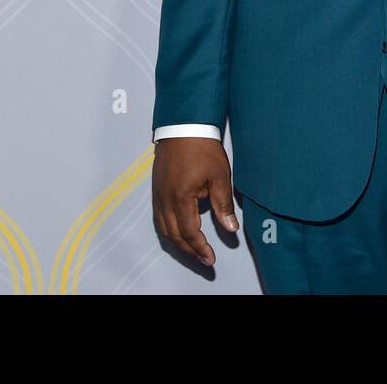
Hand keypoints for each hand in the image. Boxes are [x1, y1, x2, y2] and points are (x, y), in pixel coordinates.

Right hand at [152, 137, 237, 265]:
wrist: (183, 127)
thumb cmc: (203, 148)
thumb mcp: (220, 176)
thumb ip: (223, 204)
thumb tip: (231, 228)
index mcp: (181, 198)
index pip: (190, 232)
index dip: (200, 248)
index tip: (210, 259)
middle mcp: (165, 200)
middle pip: (174, 235)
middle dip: (190, 251)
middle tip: (205, 260)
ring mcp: (158, 195)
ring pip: (164, 229)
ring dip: (178, 243)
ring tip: (194, 250)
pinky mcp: (156, 190)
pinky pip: (159, 218)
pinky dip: (169, 230)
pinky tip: (179, 232)